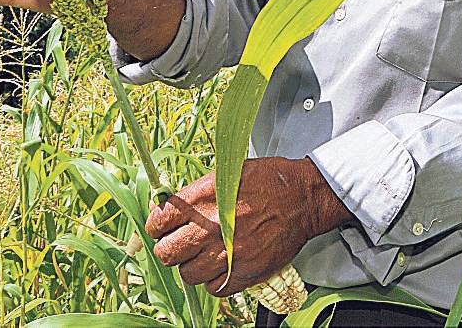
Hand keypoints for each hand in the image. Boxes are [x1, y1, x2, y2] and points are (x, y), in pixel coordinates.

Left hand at [145, 157, 354, 295]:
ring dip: (192, 265)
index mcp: (204, 198)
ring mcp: (226, 253)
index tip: (162, 228)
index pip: (159, 221)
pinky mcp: (242, 273)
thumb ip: (196, 193)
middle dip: (170, 248)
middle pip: (166, 253)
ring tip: (206, 254)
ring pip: (187, 274)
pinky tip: (224, 264)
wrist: (304, 199)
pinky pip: (212, 288)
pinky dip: (215, 279)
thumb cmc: (269, 182)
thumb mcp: (228, 174)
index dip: (157, 226)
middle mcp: (211, 227)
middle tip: (181, 243)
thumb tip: (166, 207)